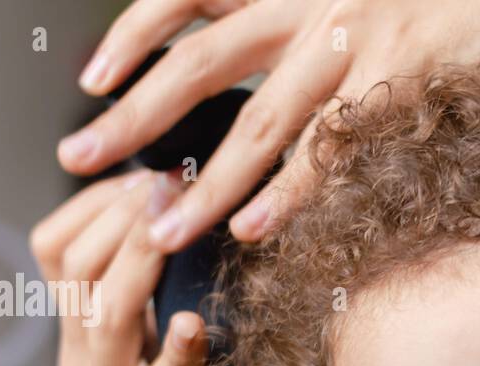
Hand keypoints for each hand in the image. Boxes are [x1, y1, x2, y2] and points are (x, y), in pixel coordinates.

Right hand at [30, 169, 209, 365]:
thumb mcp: (157, 335)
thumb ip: (152, 282)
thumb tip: (174, 196)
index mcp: (73, 332)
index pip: (54, 248)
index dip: (96, 203)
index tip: (145, 171)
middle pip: (77, 273)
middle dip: (124, 220)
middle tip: (169, 183)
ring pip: (105, 318)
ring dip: (141, 262)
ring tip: (175, 227)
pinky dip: (175, 352)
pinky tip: (191, 324)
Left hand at [57, 0, 479, 252]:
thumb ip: (312, 15)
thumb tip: (272, 58)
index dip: (132, 34)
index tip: (90, 76)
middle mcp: (311, 3)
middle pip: (198, 65)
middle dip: (135, 117)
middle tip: (82, 161)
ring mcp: (353, 44)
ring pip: (255, 121)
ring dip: (203, 181)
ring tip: (159, 228)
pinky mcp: (398, 86)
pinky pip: (329, 149)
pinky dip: (288, 193)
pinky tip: (251, 229)